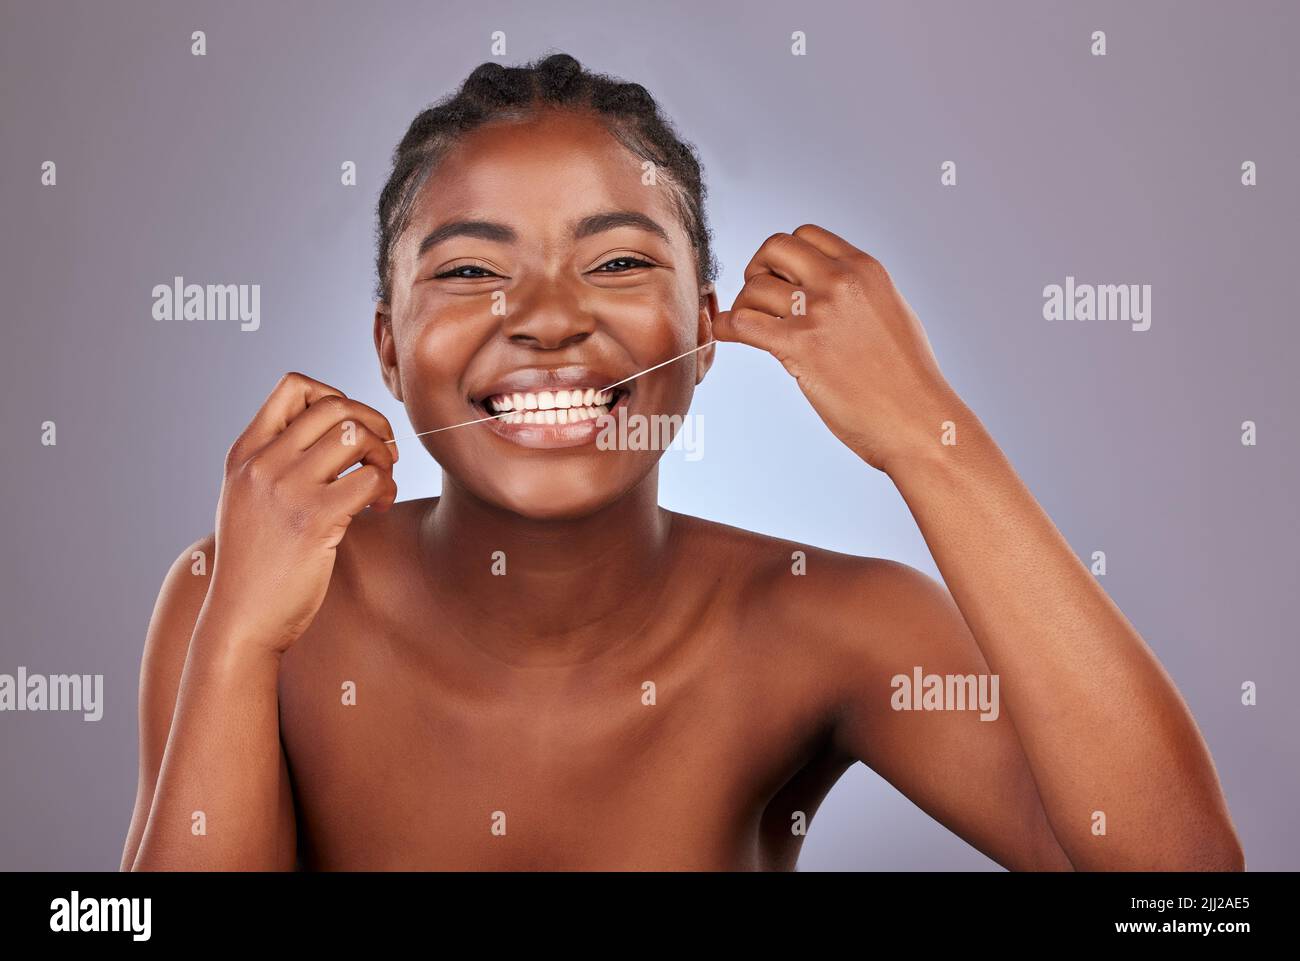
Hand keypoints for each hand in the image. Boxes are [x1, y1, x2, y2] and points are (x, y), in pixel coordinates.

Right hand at [204, 372, 399, 653]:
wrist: (242, 619)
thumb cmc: (257, 562)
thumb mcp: (249, 500)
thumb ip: (277, 462)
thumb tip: (338, 429)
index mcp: (245, 453)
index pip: (294, 386)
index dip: (336, 396)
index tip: (350, 430)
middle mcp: (262, 463)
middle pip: (336, 406)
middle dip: (374, 424)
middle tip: (385, 455)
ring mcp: (286, 488)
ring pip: (357, 436)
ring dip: (384, 456)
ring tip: (381, 485)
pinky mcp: (315, 519)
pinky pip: (370, 479)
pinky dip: (386, 489)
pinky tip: (378, 510)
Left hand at [712, 224, 960, 473]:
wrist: (917, 419)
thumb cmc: (907, 378)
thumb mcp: (890, 311)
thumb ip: (857, 291)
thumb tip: (822, 287)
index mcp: (865, 268)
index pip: (806, 234)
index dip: (785, 256)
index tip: (782, 280)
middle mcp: (842, 281)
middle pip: (775, 247)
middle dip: (758, 269)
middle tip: (761, 299)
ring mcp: (820, 312)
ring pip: (754, 287)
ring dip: (745, 306)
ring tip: (753, 328)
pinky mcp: (800, 347)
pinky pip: (743, 322)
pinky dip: (728, 327)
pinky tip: (731, 335)